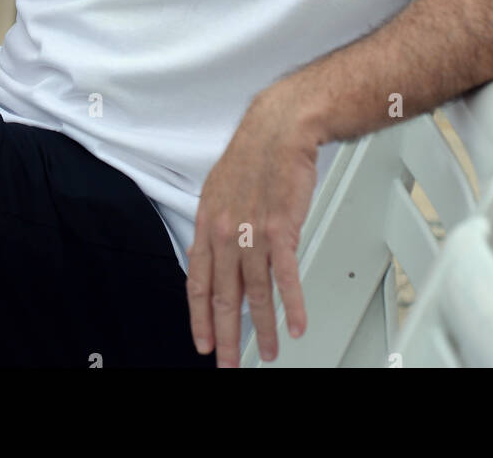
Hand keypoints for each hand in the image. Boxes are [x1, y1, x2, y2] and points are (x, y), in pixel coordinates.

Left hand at [185, 84, 319, 367]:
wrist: (279, 128)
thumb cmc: (254, 154)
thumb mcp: (219, 188)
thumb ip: (214, 226)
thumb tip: (208, 253)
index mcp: (208, 223)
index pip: (197, 281)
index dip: (199, 316)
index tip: (203, 341)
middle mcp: (226, 232)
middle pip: (223, 296)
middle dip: (226, 337)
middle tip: (229, 363)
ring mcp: (253, 233)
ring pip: (254, 294)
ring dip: (262, 329)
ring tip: (270, 351)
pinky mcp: (281, 230)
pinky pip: (286, 278)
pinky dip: (292, 306)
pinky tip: (295, 324)